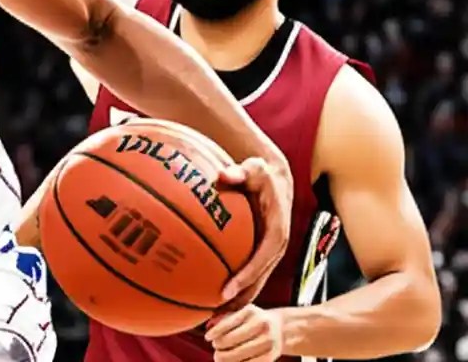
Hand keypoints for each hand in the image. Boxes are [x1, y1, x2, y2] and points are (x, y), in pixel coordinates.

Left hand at [205, 305, 284, 361]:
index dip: (215, 332)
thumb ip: (224, 318)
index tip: (207, 337)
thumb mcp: (240, 312)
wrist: (280, 327)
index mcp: (250, 311)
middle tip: (215, 349)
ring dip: (226, 357)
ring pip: (240, 353)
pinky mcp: (272, 355)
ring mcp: (268, 340)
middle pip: (232, 340)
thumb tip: (209, 327)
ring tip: (219, 357)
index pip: (227, 323)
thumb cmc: (251, 320)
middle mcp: (261, 324)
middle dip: (219, 346)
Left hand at [217, 157, 291, 309]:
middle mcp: (275, 247)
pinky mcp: (260, 254)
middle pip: (259, 280)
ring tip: (215, 320)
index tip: (227, 290)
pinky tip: (212, 301)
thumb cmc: (260, 173)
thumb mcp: (253, 168)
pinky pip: (248, 276)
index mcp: (276, 231)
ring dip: (238, 304)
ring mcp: (268, 253)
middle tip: (218, 316)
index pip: (262, 259)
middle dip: (241, 301)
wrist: (274, 178)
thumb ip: (239, 171)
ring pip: (255, 284)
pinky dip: (235, 291)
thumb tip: (224, 174)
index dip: (246, 276)